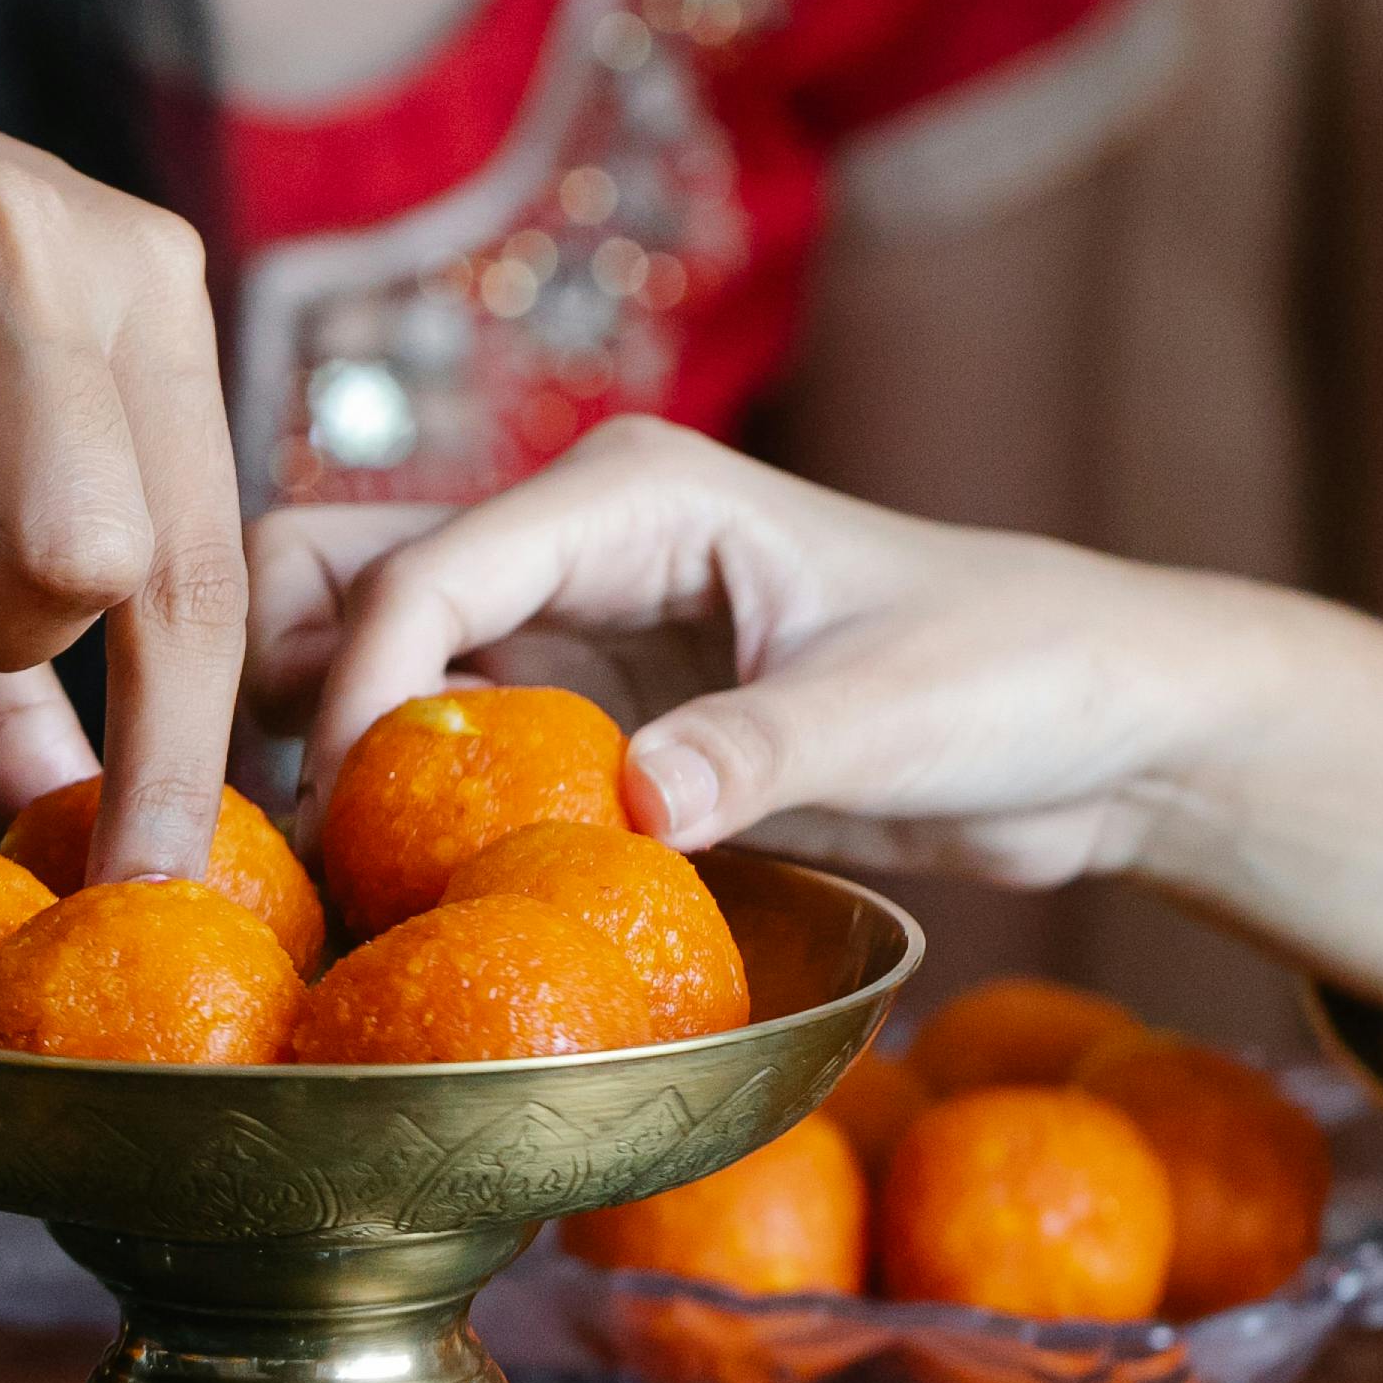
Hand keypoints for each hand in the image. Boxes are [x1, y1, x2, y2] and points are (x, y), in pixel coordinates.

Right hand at [250, 421, 1232, 877]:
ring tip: (330, 871)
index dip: (360, 688)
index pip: (430, 569)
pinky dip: (399, 797)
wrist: (1100, 720)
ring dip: (325, 741)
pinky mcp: (589, 707)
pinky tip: (404, 892)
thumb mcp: (899, 714)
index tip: (346, 818)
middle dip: (282, 674)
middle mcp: (575, 537)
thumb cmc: (1021, 673)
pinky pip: (444, 736)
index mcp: (635, 491)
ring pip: (371, 646)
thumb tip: (636, 801)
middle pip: (344, 564)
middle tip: (294, 825)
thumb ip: (762, 749)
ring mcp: (572, 621)